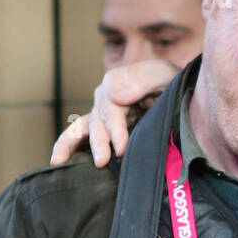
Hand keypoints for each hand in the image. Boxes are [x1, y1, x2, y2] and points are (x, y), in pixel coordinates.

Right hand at [50, 59, 179, 166]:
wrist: (178, 90)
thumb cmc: (171, 81)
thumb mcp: (163, 74)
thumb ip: (142, 82)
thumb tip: (114, 97)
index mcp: (116, 81)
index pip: (110, 107)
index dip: (115, 129)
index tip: (122, 148)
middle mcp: (104, 96)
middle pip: (97, 120)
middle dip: (98, 142)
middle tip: (101, 161)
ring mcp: (102, 111)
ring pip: (83, 127)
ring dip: (73, 144)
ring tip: (61, 162)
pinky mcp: (105, 126)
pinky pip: (83, 134)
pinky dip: (69, 146)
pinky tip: (58, 162)